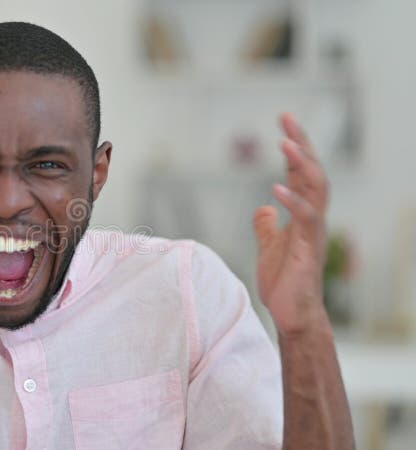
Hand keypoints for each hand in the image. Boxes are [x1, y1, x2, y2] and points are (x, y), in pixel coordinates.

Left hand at [253, 113, 329, 337]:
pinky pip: (307, 219)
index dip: (294, 146)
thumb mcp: (268, 246)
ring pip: (316, 189)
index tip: (284, 121)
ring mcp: (313, 231)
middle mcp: (312, 217)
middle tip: (286, 118)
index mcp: (302, 213)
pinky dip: (293, 202)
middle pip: (312, 171)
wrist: (292, 314)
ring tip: (285, 144)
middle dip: (301, 143)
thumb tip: (262, 209)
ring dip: (301, 165)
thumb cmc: (284, 282)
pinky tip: (276, 189)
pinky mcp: (309, 248)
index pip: (301, 172)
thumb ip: (266, 226)